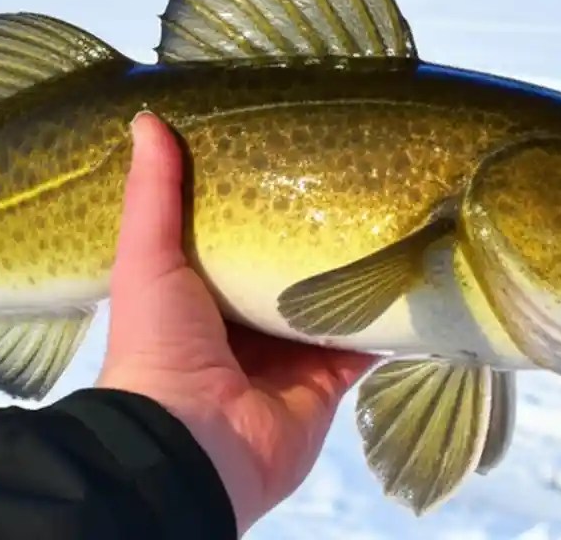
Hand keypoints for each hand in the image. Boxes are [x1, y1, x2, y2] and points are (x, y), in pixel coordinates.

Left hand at [96, 111, 375, 535]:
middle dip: (312, 235)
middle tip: (350, 180)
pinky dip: (387, 318)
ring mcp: (286, 356)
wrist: (189, 444)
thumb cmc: (158, 345)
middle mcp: (243, 325)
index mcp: (198, 293)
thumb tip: (149, 117)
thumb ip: (152, 193)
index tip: (285, 159)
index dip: (255, 204)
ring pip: (330, 303)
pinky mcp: (325, 382)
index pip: (233, 239)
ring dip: (356, 271)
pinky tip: (414, 276)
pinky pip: (364, 344)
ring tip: (392, 214)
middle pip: (286, 270)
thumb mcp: (146, 258)